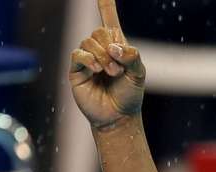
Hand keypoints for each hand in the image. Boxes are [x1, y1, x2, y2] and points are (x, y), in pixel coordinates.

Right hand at [69, 0, 145, 130]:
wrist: (118, 117)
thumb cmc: (129, 95)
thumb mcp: (139, 73)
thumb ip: (132, 55)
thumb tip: (113, 46)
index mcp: (117, 46)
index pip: (109, 20)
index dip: (106, 5)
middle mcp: (100, 50)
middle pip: (99, 31)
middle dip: (110, 48)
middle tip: (118, 70)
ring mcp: (87, 59)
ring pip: (89, 41)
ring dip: (102, 56)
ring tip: (111, 73)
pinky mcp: (76, 69)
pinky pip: (78, 53)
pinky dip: (89, 58)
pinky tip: (97, 70)